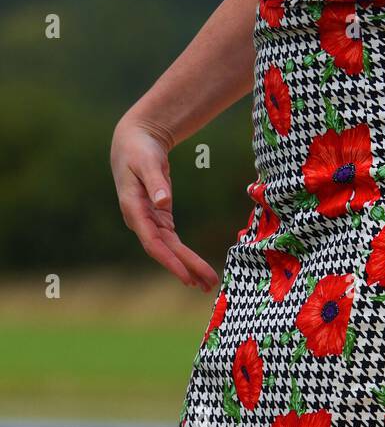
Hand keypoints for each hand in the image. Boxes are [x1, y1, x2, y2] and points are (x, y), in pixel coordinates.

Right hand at [110, 117, 217, 290]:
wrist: (133, 141)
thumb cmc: (139, 149)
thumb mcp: (147, 161)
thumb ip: (156, 182)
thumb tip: (164, 203)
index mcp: (133, 209)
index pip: (153, 242)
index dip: (169, 260)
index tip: (186, 275)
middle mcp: (140, 220)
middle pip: (165, 250)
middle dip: (186, 268)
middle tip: (208, 285)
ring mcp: (149, 220)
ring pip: (170, 249)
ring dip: (188, 265)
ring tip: (208, 283)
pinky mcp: (159, 217)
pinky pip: (172, 241)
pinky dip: (185, 254)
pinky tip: (196, 267)